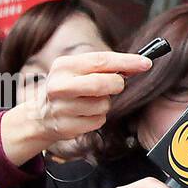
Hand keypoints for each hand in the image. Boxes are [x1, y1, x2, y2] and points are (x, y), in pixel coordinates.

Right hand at [0, 50, 152, 165]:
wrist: (41, 115)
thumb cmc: (68, 88)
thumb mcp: (79, 71)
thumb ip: (104, 67)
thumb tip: (137, 64)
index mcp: (64, 66)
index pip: (101, 61)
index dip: (126, 62)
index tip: (146, 63)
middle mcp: (59, 85)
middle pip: (103, 84)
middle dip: (116, 85)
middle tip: (116, 85)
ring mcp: (62, 107)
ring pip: (103, 105)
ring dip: (104, 104)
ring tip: (90, 102)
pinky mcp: (68, 126)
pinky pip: (98, 121)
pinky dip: (98, 117)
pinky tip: (84, 114)